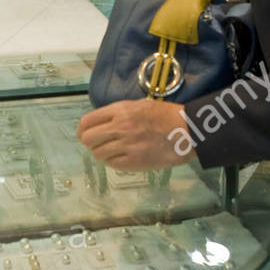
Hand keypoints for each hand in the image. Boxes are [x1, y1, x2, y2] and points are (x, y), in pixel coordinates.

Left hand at [78, 100, 195, 170]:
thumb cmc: (166, 116)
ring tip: (111, 150)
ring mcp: (126, 146)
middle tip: (95, 144)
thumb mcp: (139, 105)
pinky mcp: (134, 162)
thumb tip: (100, 123)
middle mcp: (120, 127)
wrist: (187, 131)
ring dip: (101, 152)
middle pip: (88, 139)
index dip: (83, 129)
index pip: (87, 121)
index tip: (85, 133)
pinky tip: (121, 157)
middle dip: (89, 142)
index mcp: (120, 111)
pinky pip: (112, 164)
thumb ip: (118, 113)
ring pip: (98, 153)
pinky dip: (113, 161)